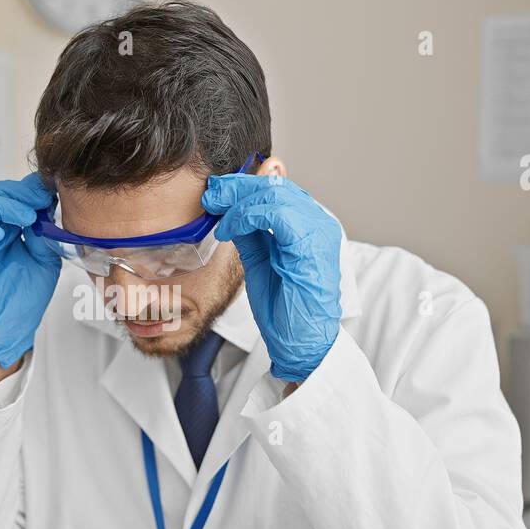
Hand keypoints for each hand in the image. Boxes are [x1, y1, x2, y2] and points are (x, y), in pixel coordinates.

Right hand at [0, 173, 61, 368]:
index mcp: (9, 227)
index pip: (15, 195)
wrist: (8, 332)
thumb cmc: (24, 299)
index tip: (51, 189)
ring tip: (25, 218)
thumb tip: (47, 206)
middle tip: (40, 200)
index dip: (31, 189)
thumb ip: (44, 235)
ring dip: (3, 206)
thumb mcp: (45, 262)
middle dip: (19, 193)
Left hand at [202, 174, 342, 381]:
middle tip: (210, 196)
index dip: (243, 185)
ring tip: (217, 216)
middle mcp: (319, 223)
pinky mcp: (312, 244)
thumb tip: (229, 207)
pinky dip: (247, 216)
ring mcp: (319, 231)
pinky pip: (276, 214)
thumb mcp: (260, 260)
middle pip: (276, 185)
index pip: (277, 188)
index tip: (215, 192)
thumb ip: (251, 233)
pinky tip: (230, 230)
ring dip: (238, 202)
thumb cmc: (284, 309)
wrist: (301, 343)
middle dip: (236, 188)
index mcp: (310, 225)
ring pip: (275, 193)